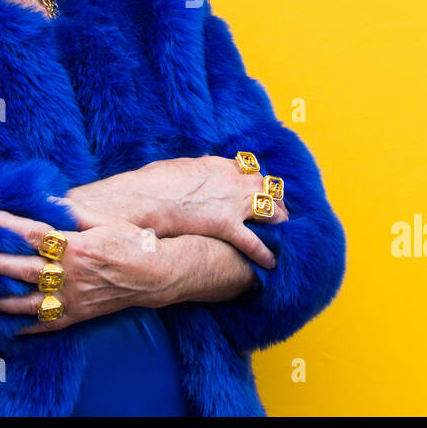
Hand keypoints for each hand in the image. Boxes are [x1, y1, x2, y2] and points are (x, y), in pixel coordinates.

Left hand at [0, 200, 171, 334]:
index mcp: (76, 247)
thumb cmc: (130, 242)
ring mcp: (73, 299)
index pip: (35, 233)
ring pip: (29, 303)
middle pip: (24, 269)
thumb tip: (49, 198)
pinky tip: (6, 329)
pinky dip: (26, 328)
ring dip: (1, 302)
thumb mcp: (105, 221)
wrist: (155, 275)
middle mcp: (70, 275)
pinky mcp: (77, 316)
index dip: (10, 225)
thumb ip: (74, 211)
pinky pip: (47, 324)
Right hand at [64, 156, 286, 267]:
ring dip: (278, 222)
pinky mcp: (226, 225)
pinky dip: (264, 253)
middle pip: (265, 187)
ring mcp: (232, 202)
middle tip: (280, 212)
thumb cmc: (151, 184)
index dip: (255, 183)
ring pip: (269, 210)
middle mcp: (231, 179)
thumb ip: (188, 172)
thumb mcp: (173, 168)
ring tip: (283, 233)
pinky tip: (271, 263)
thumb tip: (185, 174)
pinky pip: (253, 242)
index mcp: (217, 164)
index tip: (259, 190)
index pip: (247, 170)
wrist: (144, 197)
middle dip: (273, 200)